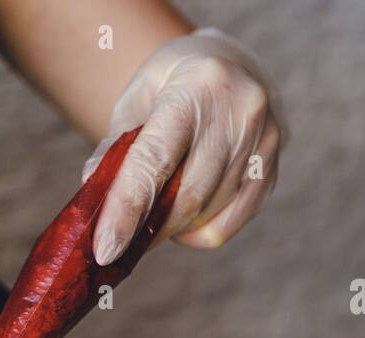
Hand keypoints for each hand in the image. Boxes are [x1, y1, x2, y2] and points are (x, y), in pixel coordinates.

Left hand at [84, 27, 284, 258]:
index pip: (156, 160)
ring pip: (210, 212)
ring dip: (173, 228)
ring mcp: (265, 139)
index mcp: (197, 86)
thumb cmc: (171, 83)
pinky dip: (202, 230)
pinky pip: (233, 219)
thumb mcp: (136, 99)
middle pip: (188, 195)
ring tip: (151, 221)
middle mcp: (240, 111)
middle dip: (149, 229)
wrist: (226, 62)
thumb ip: (115, 147)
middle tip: (120, 244)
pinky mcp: (272, 164)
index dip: (128, 209)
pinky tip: (185, 219)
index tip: (106, 248)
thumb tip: (92, 199)